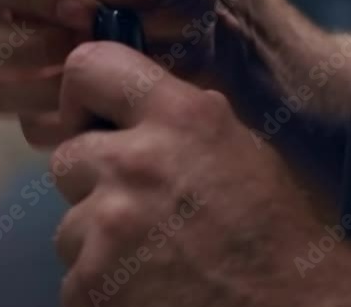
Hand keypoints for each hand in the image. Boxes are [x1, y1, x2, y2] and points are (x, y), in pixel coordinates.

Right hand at [0, 0, 267, 145]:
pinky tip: (114, 98)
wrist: (205, 26)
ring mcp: (17, 59)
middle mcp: (6, 6)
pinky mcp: (40, 104)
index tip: (86, 10)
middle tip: (91, 45)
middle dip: (29, 49)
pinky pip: (32, 127)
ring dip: (48, 90)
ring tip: (106, 70)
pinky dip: (73, 120)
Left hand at [51, 41, 322, 306]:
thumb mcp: (238, 150)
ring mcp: (110, 227)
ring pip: (71, 227)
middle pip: (69, 158)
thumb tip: (122, 110)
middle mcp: (138, 164)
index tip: (94, 124)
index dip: (82, 98)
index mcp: (182, 118)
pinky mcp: (93, 286)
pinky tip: (152, 295)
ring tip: (158, 264)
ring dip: (100, 245)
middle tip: (142, 216)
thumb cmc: (281, 239)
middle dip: (95, 186)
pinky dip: (103, 292)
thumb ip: (176, 123)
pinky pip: (75, 279)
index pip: (89, 67)